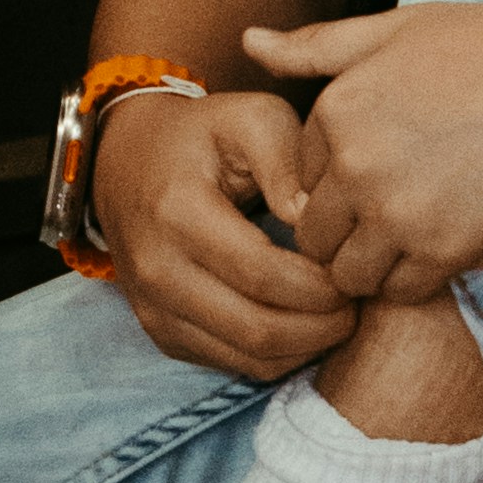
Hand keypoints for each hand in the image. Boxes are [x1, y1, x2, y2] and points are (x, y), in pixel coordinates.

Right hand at [92, 74, 360, 385]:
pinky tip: (302, 323)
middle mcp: (158, 270)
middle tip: (356, 305)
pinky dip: (277, 355)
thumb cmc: (203, 135)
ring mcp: (154, 308)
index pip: (264, 276)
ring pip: (247, 359)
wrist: (126, 159)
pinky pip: (231, 364)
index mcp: (179, 213)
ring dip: (304, 348)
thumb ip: (288, 161)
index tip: (353, 273)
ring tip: (336, 316)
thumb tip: (312, 221)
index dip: (321, 286)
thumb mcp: (250, 118)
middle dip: (322, 327)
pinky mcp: (162, 332)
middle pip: (258, 330)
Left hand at [249, 1, 482, 298]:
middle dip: (342, 232)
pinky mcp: (443, 253)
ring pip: (348, 275)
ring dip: (372, 264)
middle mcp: (354, 168)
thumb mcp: (393, 29)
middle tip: (388, 215)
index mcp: (335, 113)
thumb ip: (316, 45)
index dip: (333, 182)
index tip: (374, 173)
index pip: (298, 178)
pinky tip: (442, 243)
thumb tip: (249, 41)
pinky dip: (414, 279)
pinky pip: (400, 292)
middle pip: (314, 236)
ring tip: (412, 235)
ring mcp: (396, 216)